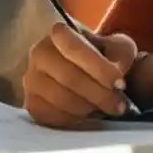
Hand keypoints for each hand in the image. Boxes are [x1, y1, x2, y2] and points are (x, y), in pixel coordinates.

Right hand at [23, 23, 137, 128]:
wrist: (84, 73)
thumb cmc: (101, 57)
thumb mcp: (118, 47)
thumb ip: (121, 54)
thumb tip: (116, 75)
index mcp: (59, 33)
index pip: (74, 47)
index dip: (99, 68)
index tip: (120, 83)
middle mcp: (39, 52)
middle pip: (69, 77)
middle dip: (99, 94)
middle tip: (119, 105)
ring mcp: (31, 79)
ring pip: (61, 99)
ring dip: (88, 108)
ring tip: (103, 109)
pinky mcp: (31, 103)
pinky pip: (52, 116)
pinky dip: (74, 120)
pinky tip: (86, 115)